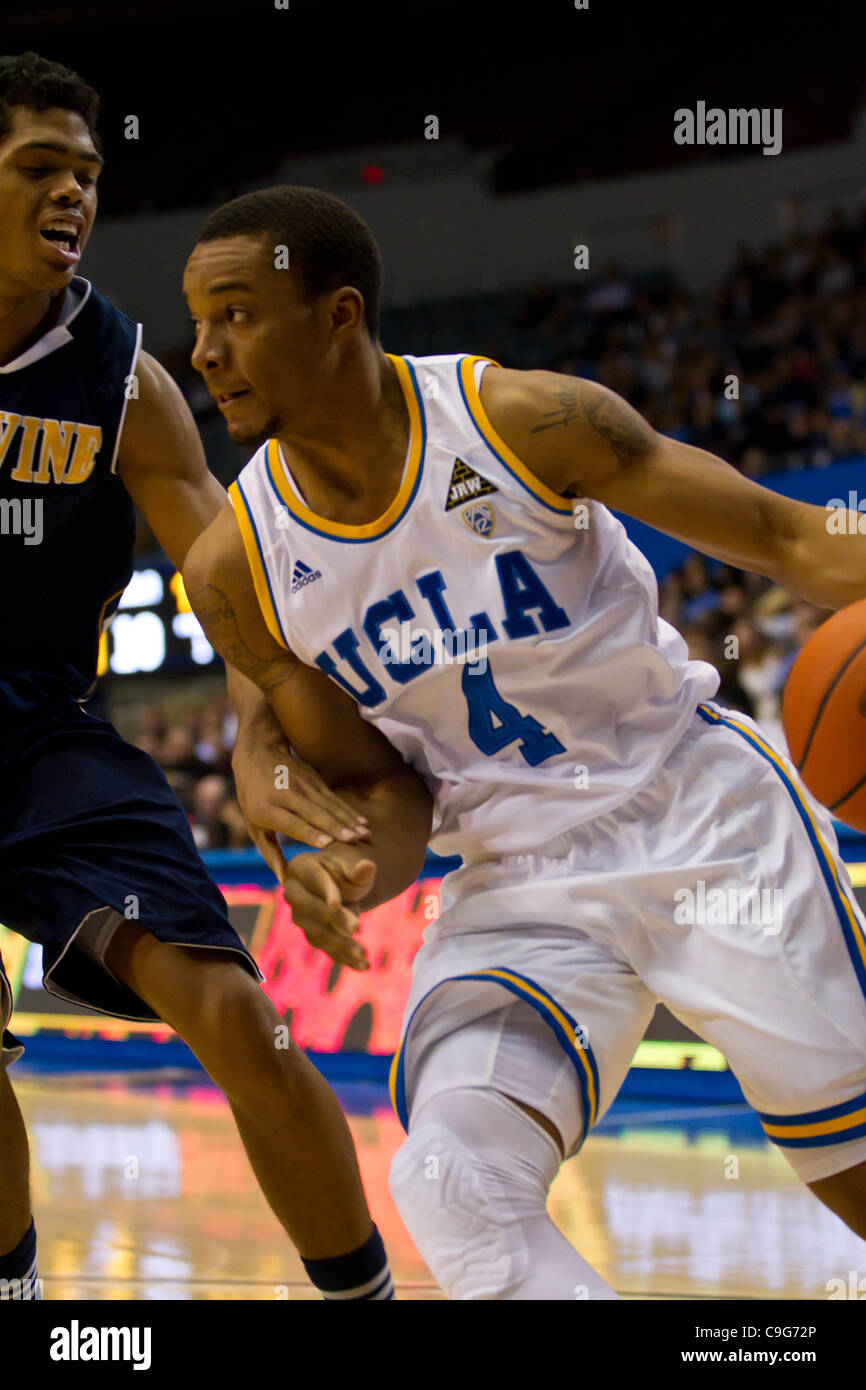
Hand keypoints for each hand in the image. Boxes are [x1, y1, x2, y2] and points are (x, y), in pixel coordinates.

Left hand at [232, 714, 369, 881]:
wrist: (258, 754)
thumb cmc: (254, 799)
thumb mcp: (254, 826)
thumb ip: (270, 854)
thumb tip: (285, 883)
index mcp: (265, 809)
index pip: (291, 822)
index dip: (309, 832)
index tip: (327, 843)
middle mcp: (285, 795)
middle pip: (314, 813)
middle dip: (336, 827)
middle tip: (355, 841)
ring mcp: (301, 785)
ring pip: (328, 805)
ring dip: (348, 820)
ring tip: (364, 834)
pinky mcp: (314, 779)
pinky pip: (334, 798)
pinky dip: (348, 810)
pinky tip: (362, 821)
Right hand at [282, 848, 376, 969]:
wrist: (346, 884)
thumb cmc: (348, 870)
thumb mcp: (356, 866)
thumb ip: (361, 869)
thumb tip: (368, 867)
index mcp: (300, 867)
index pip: (314, 879)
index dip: (326, 892)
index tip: (338, 905)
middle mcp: (293, 893)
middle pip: (310, 910)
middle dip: (334, 920)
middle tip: (358, 928)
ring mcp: (301, 917)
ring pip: (318, 934)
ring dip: (341, 945)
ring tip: (363, 953)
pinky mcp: (312, 935)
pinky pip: (327, 949)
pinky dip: (346, 958)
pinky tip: (364, 965)